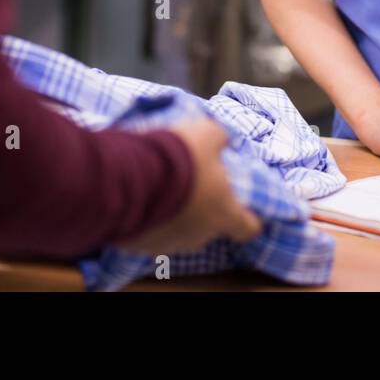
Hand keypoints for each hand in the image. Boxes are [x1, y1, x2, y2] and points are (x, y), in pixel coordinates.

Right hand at [121, 119, 261, 254]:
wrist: (130, 176)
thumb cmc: (180, 158)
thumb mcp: (207, 134)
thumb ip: (219, 139)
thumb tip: (222, 140)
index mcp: (224, 214)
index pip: (248, 227)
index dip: (247, 217)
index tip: (241, 208)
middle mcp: (200, 236)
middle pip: (210, 228)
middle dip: (203, 208)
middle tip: (192, 185)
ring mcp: (169, 244)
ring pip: (178, 232)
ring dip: (174, 214)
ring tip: (162, 189)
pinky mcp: (140, 245)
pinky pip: (150, 233)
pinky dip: (149, 219)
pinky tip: (141, 199)